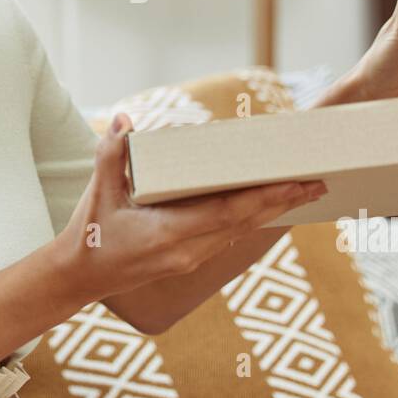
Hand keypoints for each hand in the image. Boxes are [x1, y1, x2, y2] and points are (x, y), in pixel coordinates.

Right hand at [56, 113, 327, 302]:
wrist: (79, 278)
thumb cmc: (89, 234)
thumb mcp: (97, 193)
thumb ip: (111, 155)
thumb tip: (126, 120)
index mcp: (170, 234)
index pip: (229, 214)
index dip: (265, 198)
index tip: (295, 182)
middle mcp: (189, 251)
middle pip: (247, 224)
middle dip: (284, 202)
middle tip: (318, 181)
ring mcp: (192, 258)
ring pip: (242, 231)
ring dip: (274, 211)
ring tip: (305, 190)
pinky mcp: (190, 258)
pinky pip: (231, 236)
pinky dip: (254, 219)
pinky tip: (269, 206)